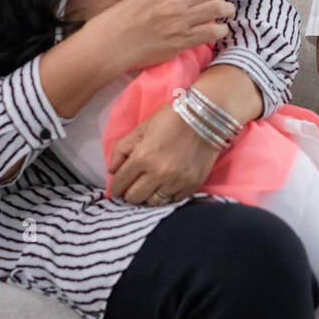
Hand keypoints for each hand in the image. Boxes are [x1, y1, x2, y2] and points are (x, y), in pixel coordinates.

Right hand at [102, 0, 234, 70]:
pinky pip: (210, 32)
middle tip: (224, 4)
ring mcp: (179, 20)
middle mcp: (174, 1)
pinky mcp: (182, 40)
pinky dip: (219, 30)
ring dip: (226, 11)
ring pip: (216, 9)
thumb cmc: (116, 23)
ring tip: (228, 15)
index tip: (204, 0)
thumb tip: (170, 1)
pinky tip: (220, 31)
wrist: (109, 43)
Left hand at [106, 101, 222, 204]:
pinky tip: (166, 187)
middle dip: (129, 194)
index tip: (117, 189)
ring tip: (150, 189)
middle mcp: (158, 173)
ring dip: (148, 197)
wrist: (206, 116)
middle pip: (134, 197)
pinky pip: (173, 200)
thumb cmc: (172, 117)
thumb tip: (112, 171)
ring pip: (153, 202)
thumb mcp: (142, 127)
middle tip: (132, 188)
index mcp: (142, 157)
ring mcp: (177, 181)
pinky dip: (167, 195)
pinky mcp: (192, 184)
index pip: (120, 183)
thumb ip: (122, 148)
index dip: (116, 188)